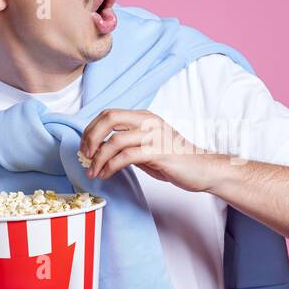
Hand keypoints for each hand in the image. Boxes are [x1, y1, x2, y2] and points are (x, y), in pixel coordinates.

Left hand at [78, 109, 219, 192]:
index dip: (92, 129)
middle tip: (85, 156)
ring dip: (99, 159)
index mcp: (145, 117)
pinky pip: (127, 156)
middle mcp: (149, 122)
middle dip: (91, 137)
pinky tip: (106, 175)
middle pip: (110, 118)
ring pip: (115, 140)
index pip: (110, 114)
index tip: (84, 147)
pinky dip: (111, 167)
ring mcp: (154, 136)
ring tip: (93, 172)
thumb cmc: (176, 160)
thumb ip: (127, 145)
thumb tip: (101, 150)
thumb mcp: (147, 147)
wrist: (203, 169)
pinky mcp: (159, 152)